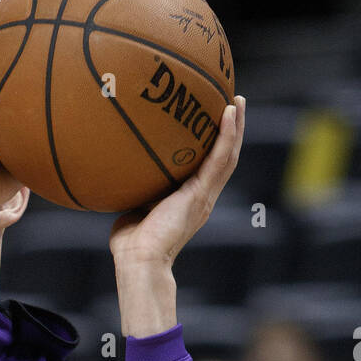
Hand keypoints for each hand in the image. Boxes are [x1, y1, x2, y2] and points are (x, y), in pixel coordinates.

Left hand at [109, 95, 245, 268]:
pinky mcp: (200, 195)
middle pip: (225, 157)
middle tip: (235, 102)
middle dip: (232, 130)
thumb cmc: (132, 242)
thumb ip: (137, 190)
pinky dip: (227, 135)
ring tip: (238, 100)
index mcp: (191, 200)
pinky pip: (219, 159)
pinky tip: (230, 113)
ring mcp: (204, 196)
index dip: (216, 143)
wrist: (139, 260)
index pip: (209, 166)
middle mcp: (203, 197)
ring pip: (228, 155)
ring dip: (236, 127)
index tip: (216, 119)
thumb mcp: (135, 207)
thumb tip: (121, 171)